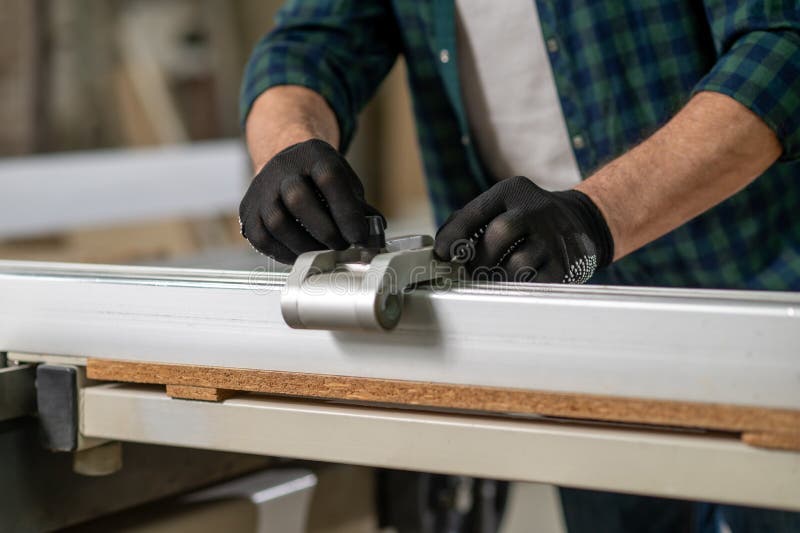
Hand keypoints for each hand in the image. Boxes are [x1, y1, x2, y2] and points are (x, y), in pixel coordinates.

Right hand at [239, 139, 383, 263]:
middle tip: (342, 246)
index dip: (346, 211)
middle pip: (298, 199)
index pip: (329, 178)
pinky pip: (262, 237)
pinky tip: (300, 254)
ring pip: (277, 221)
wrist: (286, 164)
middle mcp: (284, 168)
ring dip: (304, 246)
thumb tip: (374, 235)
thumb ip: (359, 207)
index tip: (359, 236)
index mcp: (314, 155)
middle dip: (325, 231)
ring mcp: (262, 188)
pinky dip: (283, 252)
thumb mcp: (344, 181)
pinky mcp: (249, 210)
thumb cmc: (320, 178)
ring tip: (322, 253)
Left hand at [434, 176, 613, 282]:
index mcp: (513, 191)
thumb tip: (442, 250)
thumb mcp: (502, 206)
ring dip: (500, 277)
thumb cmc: (526, 219)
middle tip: (473, 272)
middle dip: (479, 260)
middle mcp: (537, 209)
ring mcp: (555, 236)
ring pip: (518, 264)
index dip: (454, 234)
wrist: (581, 221)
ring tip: (497, 278)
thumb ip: (469, 222)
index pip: (477, 211)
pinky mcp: (568, 263)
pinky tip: (518, 283)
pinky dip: (520, 287)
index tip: (442, 254)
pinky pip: (537, 283)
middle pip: (499, 235)